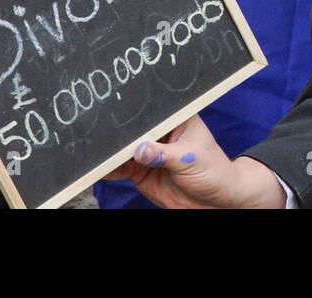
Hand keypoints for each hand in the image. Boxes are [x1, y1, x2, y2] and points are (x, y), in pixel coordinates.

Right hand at [105, 114, 287, 208]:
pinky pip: (119, 167)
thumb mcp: (190, 158)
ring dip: (110, 151)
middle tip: (102, 132)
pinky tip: (100, 167)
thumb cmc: (213, 171)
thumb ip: (163, 154)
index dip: (134, 110)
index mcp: (174, 117)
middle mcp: (157, 132)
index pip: (150, 110)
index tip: (117, 111)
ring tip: (96, 150)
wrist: (215, 201)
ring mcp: (147, 151)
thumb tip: (139, 150)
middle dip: (118, 131)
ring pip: (122, 148)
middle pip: (132, 127)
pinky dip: (108, 168)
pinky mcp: (139, 170)